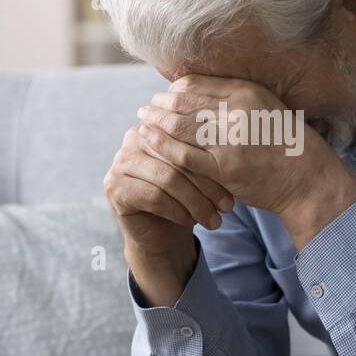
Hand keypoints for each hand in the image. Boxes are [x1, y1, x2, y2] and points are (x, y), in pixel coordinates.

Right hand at [103, 124, 234, 303]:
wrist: (161, 232)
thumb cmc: (187, 195)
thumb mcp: (202, 169)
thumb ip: (210, 147)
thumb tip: (241, 131)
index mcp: (157, 123)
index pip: (190, 137)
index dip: (215, 159)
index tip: (238, 183)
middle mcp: (134, 136)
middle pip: (179, 157)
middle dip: (207, 184)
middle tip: (229, 206)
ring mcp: (120, 161)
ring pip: (168, 178)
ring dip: (196, 202)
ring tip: (214, 219)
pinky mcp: (114, 187)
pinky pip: (154, 197)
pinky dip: (177, 211)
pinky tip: (191, 221)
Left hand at [135, 75, 355, 248]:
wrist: (307, 179)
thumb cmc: (283, 144)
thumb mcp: (263, 108)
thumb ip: (232, 98)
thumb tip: (191, 88)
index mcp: (246, 91)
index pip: (194, 84)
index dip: (171, 90)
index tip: (162, 98)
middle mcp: (238, 110)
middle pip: (182, 102)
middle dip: (159, 106)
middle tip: (144, 110)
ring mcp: (231, 139)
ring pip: (179, 125)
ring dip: (155, 123)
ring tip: (143, 124)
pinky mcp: (226, 167)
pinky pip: (184, 155)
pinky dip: (162, 146)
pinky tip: (148, 140)